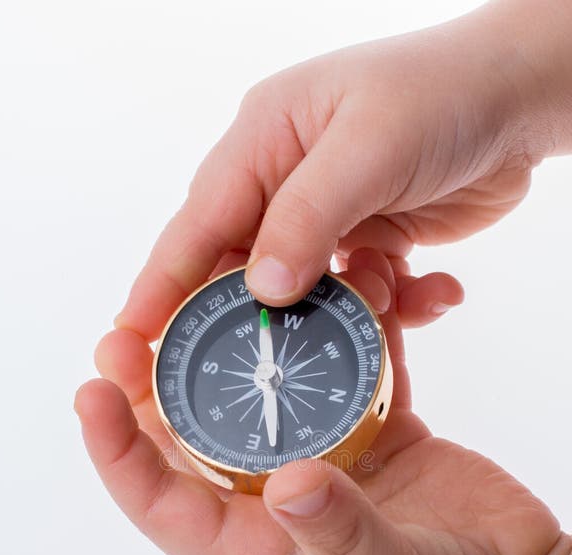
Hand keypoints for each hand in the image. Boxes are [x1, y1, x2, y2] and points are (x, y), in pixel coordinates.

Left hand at [77, 250, 571, 554]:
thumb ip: (338, 538)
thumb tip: (288, 484)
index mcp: (256, 550)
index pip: (163, 501)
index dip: (118, 451)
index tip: (92, 392)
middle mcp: (280, 502)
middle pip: (203, 431)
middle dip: (169, 376)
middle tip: (146, 314)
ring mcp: (333, 463)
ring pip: (278, 390)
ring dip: (269, 338)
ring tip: (265, 280)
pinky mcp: (384, 437)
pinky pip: (356, 372)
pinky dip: (357, 332)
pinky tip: (364, 289)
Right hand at [114, 1, 571, 338]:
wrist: (519, 98)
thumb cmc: (440, 96)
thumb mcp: (367, 149)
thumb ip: (307, 219)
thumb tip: (259, 290)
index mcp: (263, 143)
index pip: (197, 226)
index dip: (161, 287)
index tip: (130, 342)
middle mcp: (284, 183)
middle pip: (244, 270)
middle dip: (263, 318)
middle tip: (274, 363)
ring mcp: (326, 216)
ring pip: (307, 294)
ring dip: (346, 311)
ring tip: (391, 288)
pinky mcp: (368, 244)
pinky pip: (360, 297)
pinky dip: (392, 307)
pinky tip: (431, 294)